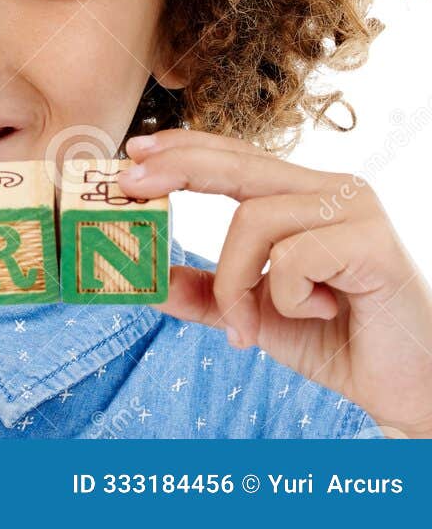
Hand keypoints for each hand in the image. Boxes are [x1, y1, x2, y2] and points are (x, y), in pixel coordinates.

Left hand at [121, 128, 431, 437]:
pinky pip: (291, 257)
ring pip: (252, 219)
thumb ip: (205, 294)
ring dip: (235, 282)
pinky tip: (318, 313)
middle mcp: (331, 190)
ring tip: (249, 326)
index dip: (183, 149)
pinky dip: (286, 297)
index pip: (235, 155)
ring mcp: (355, 210)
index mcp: (303, 195)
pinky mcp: (372, 242)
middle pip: (238, 164)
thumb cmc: (336, 339)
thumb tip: (146, 283)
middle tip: (129, 185)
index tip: (134, 151)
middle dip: (177, 170)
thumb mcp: (253, 315)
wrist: (405, 384)